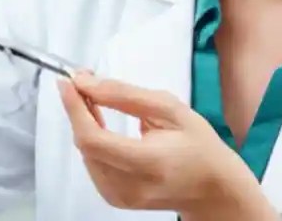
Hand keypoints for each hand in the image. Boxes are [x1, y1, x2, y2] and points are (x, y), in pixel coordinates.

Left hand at [59, 73, 277, 219]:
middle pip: (86, 145)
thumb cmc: (198, 145)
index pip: (94, 138)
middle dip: (78, 110)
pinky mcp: (115, 199)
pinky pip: (92, 164)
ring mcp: (120, 197)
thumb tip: (86, 83)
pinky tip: (102, 125)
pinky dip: (92, 141)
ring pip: (85, 153)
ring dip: (84, 124)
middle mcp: (130, 187)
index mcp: (148, 163)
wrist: (213, 188)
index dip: (75, 108)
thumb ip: (124, 95)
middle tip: (84, 84)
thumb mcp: (169, 109)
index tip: (68, 81)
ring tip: (95, 101)